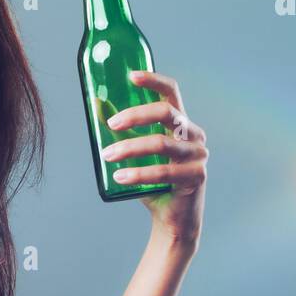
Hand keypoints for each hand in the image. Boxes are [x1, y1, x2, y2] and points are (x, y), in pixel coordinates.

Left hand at [103, 69, 206, 246]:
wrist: (171, 219)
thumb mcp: (136, 153)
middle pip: (167, 113)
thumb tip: (97, 105)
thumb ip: (122, 131)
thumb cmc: (153, 183)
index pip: (172, 92)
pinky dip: (139, 173)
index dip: (154, 81)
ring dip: (130, 148)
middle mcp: (193, 135)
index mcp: (181, 123)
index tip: (131, 76)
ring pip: (162, 144)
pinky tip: (120, 177)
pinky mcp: (196, 177)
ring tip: (107, 156)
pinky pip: (164, 172)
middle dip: (136, 115)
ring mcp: (198, 155)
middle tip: (110, 124)